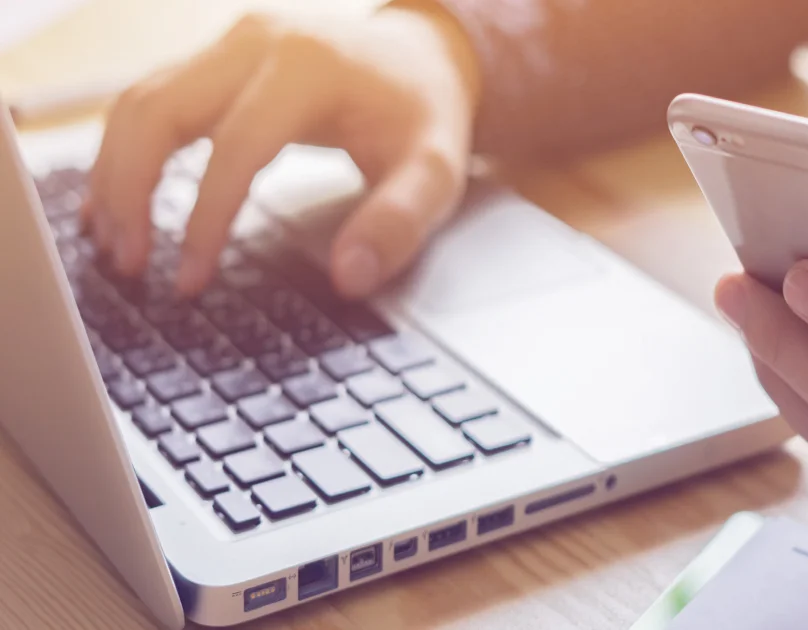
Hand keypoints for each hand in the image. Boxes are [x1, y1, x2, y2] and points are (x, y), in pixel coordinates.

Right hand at [83, 4, 479, 297]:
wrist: (423, 59)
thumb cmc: (425, 115)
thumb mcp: (435, 171)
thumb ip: (398, 222)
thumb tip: (349, 278)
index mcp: (309, 66)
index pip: (235, 148)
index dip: (204, 220)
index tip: (190, 281)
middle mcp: (257, 42)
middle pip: (159, 111)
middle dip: (130, 191)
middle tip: (129, 264)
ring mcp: (230, 44)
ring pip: (140, 102)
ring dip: (114, 173)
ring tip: (113, 243)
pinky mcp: (215, 59)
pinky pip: (151, 100)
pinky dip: (124, 151)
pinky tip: (113, 201)